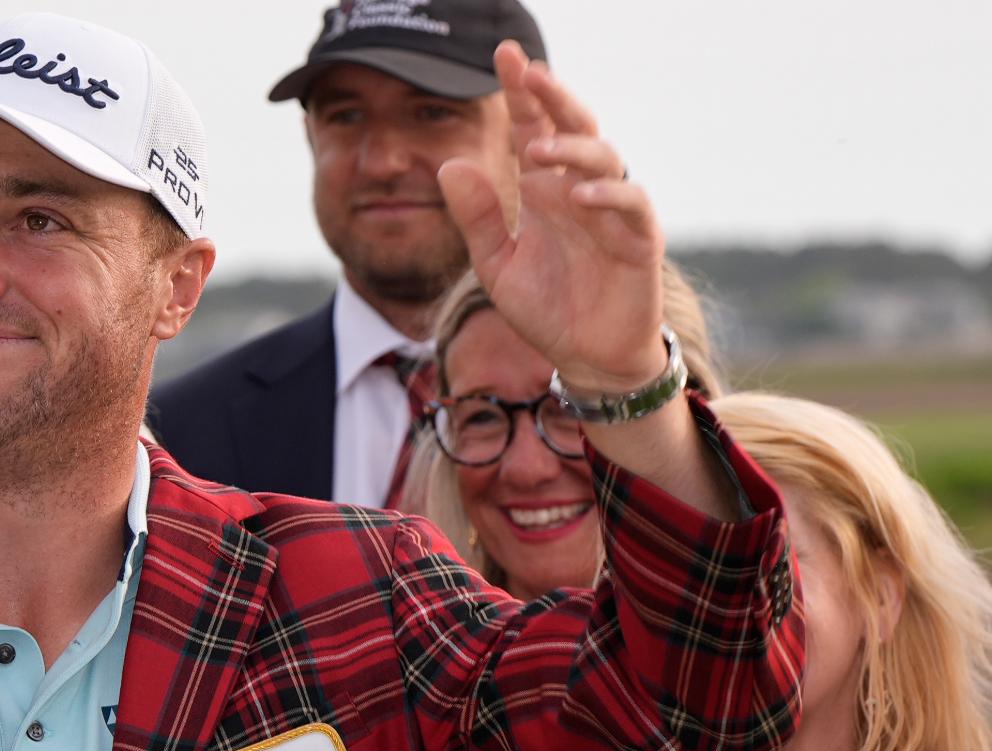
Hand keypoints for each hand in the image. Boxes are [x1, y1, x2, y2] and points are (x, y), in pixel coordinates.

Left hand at [437, 41, 664, 394]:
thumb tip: (449, 164)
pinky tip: (579, 196)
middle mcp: (579, 191)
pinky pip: (632, 205)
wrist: (585, 358)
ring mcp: (612, 212)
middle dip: (553, 97)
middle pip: (574, 128)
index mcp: (544, 190)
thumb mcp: (496, 263)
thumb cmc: (545, 306)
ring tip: (539, 149)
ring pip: (605, 157)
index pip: (533, 129)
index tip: (504, 55)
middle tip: (529, 72)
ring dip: (573, 148)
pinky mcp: (639, 241)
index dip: (523, 93)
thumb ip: (476, 217)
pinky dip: (609, 195)